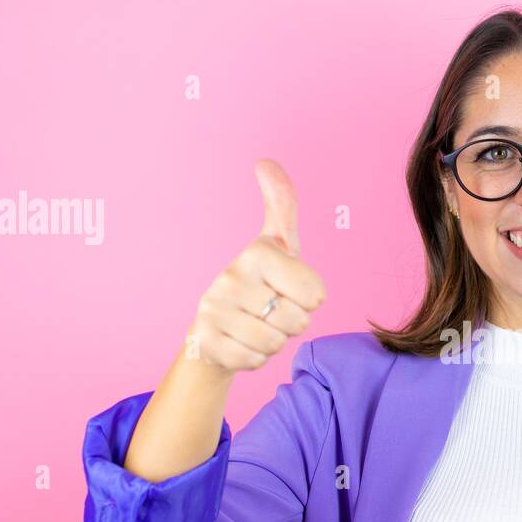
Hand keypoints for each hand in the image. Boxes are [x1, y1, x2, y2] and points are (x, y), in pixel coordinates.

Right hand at [187, 159, 326, 372]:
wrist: (217, 325)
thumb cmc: (260, 281)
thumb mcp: (279, 243)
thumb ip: (282, 203)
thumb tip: (265, 161)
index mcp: (257, 253)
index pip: (316, 295)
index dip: (309, 300)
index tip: (287, 289)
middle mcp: (231, 277)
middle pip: (298, 321)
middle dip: (291, 323)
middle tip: (271, 310)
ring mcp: (214, 310)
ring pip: (275, 343)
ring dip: (273, 341)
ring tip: (256, 324)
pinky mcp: (205, 341)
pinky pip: (254, 361)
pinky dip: (254, 358)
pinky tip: (240, 341)